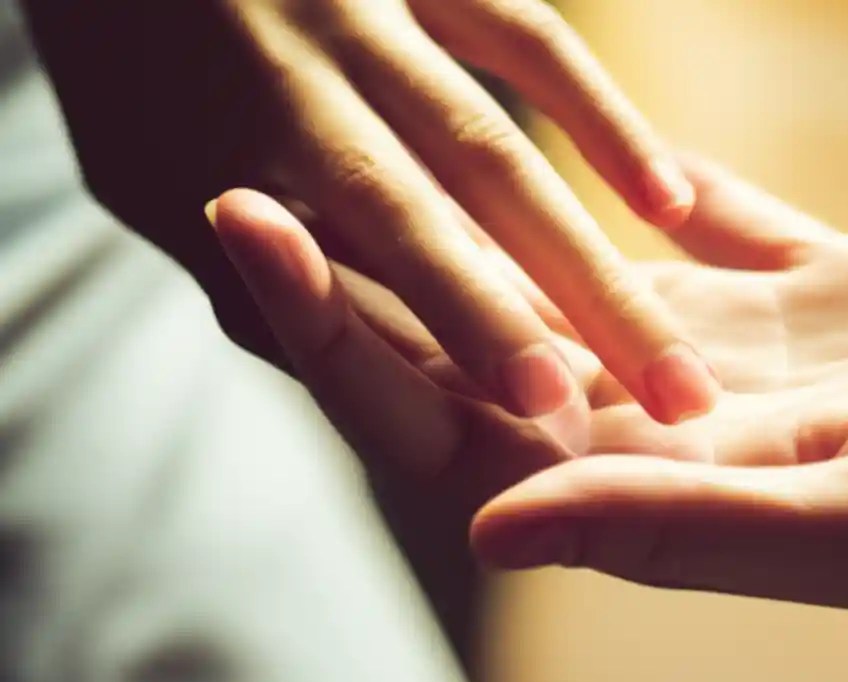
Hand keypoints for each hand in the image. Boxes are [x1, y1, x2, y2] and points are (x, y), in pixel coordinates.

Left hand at [23, 0, 716, 422]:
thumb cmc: (135, 56)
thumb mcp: (147, 176)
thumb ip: (253, 273)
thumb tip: (379, 369)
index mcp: (197, 169)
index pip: (326, 304)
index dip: (431, 373)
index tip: (529, 439)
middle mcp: (281, 91)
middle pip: (426, 238)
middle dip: (531, 342)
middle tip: (640, 434)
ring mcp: (356, 15)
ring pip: (486, 154)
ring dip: (588, 268)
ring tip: (678, 372)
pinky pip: (523, 37)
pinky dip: (600, 119)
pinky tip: (670, 201)